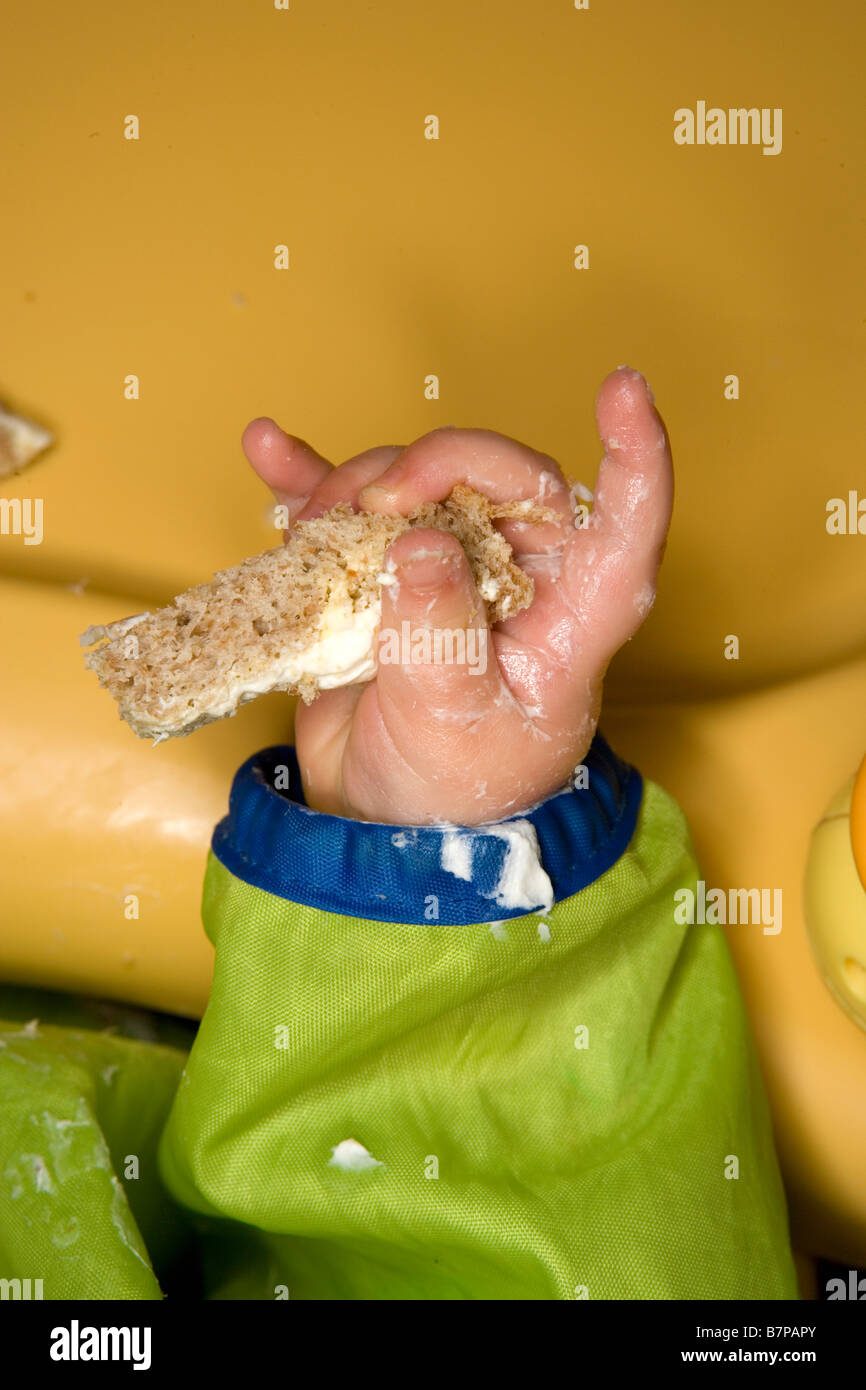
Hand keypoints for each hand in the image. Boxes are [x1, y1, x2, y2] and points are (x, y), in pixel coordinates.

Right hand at [241, 367, 672, 825]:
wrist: (384, 814)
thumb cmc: (453, 783)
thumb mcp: (454, 723)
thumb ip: (440, 638)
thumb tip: (422, 543)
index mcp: (573, 615)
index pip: (627, 524)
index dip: (635, 453)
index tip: (623, 390)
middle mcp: (523, 576)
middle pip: (505, 476)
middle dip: (438, 466)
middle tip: (377, 503)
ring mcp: (452, 565)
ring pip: (425, 480)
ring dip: (360, 486)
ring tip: (311, 531)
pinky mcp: (387, 569)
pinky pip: (352, 510)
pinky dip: (310, 480)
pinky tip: (271, 448)